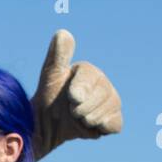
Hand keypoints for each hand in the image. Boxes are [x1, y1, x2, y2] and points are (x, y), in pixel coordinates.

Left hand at [31, 30, 122, 159]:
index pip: (90, 78)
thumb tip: (63, 33)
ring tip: (77, 118)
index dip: (77, 91)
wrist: (47, 125)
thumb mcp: (50, 77)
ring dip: (86, 120)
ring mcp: (111, 102)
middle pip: (100, 97)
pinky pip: (114, 125)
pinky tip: (87, 126)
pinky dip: (99, 128)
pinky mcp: (114, 120)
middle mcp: (104, 84)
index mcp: (89, 72)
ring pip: (105, 113)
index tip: (68, 96)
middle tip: (70, 110)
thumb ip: (57, 56)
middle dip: (80, 108)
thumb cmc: (48, 99)